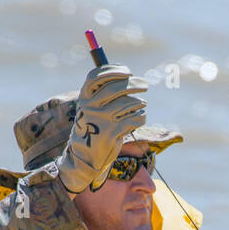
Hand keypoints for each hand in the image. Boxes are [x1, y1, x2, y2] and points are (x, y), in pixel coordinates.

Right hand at [57, 64, 148, 193]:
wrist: (84, 158)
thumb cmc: (92, 128)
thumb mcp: (90, 109)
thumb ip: (103, 93)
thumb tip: (127, 76)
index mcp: (84, 98)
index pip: (97, 76)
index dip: (114, 71)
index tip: (128, 72)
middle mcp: (91, 107)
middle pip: (116, 87)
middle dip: (134, 83)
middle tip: (144, 85)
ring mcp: (101, 120)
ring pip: (129, 103)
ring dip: (140, 103)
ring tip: (141, 104)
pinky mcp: (112, 133)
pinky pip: (134, 119)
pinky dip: (140, 118)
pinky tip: (138, 119)